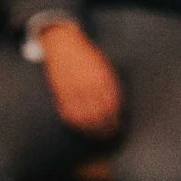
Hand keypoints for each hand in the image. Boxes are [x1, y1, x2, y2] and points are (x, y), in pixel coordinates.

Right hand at [38, 23, 122, 137]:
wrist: (64, 44)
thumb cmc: (87, 55)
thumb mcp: (104, 65)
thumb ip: (110, 83)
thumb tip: (117, 104)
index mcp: (102, 78)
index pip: (112, 106)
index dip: (116, 119)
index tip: (119, 127)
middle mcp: (88, 86)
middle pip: (99, 115)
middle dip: (106, 128)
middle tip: (110, 135)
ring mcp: (73, 90)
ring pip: (84, 118)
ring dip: (91, 130)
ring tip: (97, 136)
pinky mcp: (61, 93)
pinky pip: (68, 113)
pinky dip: (75, 123)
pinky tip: (81, 128)